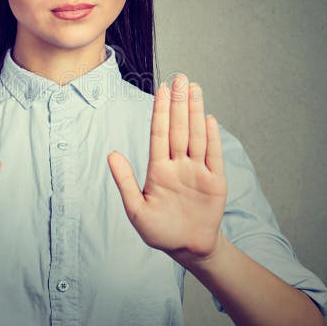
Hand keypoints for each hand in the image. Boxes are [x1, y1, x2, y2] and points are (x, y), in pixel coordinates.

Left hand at [107, 75, 226, 265]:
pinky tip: (209, 118)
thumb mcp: (136, 210)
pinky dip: (212, 137)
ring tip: (194, 88)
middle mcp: (179, 165)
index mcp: (159, 169)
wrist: (187, 248)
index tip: (161, 89)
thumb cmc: (159, 231)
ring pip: (197, 136)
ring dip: (195, 112)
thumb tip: (111, 154)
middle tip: (180, 77)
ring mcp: (197, 171)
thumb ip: (125, 182)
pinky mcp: (215, 181)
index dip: (160, 111)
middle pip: (179, 128)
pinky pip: (213, 155)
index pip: (159, 133)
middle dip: (179, 103)